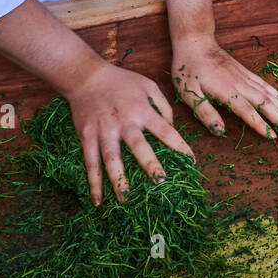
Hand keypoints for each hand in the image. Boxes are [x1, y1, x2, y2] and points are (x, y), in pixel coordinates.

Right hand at [65, 61, 192, 206]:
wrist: (86, 76)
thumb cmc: (121, 81)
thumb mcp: (148, 85)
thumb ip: (163, 105)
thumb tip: (171, 126)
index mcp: (141, 109)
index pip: (165, 130)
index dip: (179, 145)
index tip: (191, 161)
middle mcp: (123, 122)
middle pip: (138, 146)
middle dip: (149, 164)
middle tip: (160, 182)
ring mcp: (103, 130)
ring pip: (111, 158)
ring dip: (118, 179)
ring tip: (126, 199)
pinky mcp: (86, 136)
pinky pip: (90, 163)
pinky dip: (93, 183)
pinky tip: (98, 201)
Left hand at [171, 35, 277, 140]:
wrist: (195, 42)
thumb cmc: (188, 69)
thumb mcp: (188, 93)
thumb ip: (205, 112)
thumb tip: (220, 131)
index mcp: (226, 91)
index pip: (247, 110)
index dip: (260, 124)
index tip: (273, 136)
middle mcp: (240, 84)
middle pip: (265, 103)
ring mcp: (245, 77)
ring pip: (269, 94)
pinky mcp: (246, 73)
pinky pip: (266, 85)